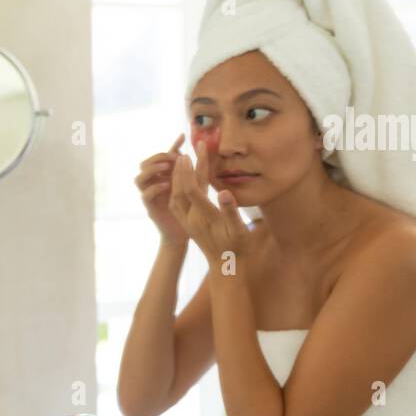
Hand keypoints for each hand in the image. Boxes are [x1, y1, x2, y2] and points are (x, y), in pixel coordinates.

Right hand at [135, 134, 187, 246]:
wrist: (184, 231)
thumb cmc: (188, 207)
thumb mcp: (193, 185)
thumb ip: (192, 168)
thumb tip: (201, 149)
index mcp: (163, 176)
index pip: (161, 156)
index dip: (171, 145)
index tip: (184, 137)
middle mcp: (153, 183)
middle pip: (144, 164)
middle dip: (158, 157)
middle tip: (173, 158)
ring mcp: (150, 195)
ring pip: (139, 178)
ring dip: (152, 170)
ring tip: (166, 168)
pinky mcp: (150, 208)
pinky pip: (145, 195)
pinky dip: (155, 188)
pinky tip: (167, 185)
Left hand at [168, 135, 251, 268]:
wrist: (226, 267)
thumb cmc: (237, 248)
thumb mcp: (238, 231)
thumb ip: (231, 211)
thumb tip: (223, 192)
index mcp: (204, 218)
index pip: (194, 188)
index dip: (194, 168)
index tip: (196, 151)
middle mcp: (191, 219)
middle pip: (182, 189)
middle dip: (184, 168)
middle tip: (186, 149)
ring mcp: (186, 222)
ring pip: (176, 195)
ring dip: (177, 177)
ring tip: (180, 160)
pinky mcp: (186, 224)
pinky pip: (176, 202)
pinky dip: (176, 188)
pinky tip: (179, 180)